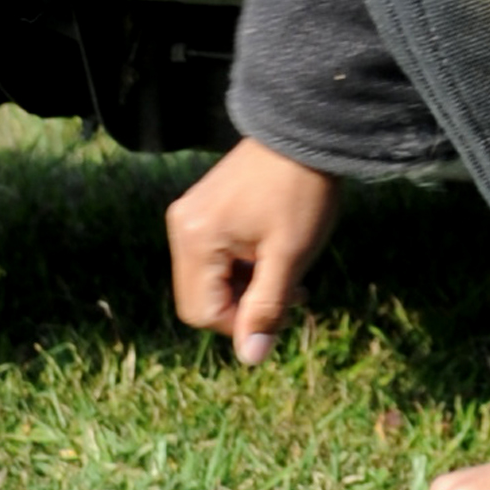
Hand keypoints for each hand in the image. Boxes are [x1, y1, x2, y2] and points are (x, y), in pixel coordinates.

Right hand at [164, 137, 341, 363]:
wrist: (307, 131)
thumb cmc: (303, 192)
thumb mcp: (290, 255)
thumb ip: (267, 307)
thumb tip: (250, 358)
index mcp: (195, 239)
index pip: (201, 313)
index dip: (240, 325)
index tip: (282, 310)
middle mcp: (182, 226)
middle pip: (200, 296)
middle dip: (243, 305)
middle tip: (291, 292)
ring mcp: (190, 214)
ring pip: (209, 277)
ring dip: (246, 285)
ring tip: (288, 271)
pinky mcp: (203, 206)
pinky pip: (213, 254)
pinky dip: (242, 264)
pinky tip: (274, 252)